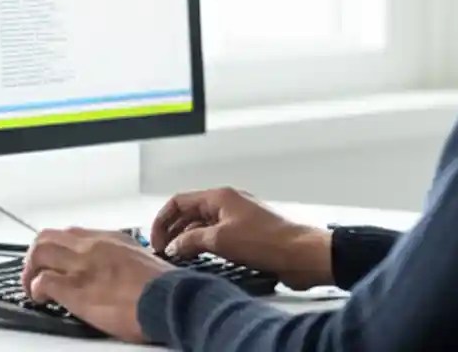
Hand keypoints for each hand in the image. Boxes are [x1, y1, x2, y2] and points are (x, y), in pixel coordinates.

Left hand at [20, 227, 174, 343]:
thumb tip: (115, 271)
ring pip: (39, 254)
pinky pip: (43, 283)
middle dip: (36, 256)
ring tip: (33, 287)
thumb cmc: (164, 287)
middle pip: (47, 238)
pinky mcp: (76, 289)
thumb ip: (123, 259)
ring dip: (31, 271)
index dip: (56, 248)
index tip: (54, 261)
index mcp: (109, 239)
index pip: (71, 234)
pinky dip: (36, 291)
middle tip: (35, 273)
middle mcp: (92, 246)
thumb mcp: (142, 260)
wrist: (172, 299)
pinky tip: (41, 299)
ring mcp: (82, 265)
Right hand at [150, 187, 333, 290]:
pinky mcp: (246, 236)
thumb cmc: (266, 241)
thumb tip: (173, 246)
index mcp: (219, 196)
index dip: (163, 220)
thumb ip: (191, 241)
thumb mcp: (221, 239)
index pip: (179, 201)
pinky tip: (199, 261)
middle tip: (163, 252)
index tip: (156, 241)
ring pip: (202, 226)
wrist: (301, 255)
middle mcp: (227, 204)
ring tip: (178, 259)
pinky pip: (216, 237)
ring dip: (188, 240)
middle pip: (189, 213)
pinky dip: (203, 247)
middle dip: (173, 231)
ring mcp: (237, 219)